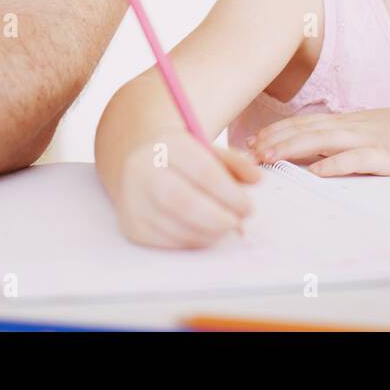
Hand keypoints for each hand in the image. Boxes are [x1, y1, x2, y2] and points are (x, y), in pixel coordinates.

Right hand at [110, 129, 259, 248]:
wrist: (138, 165)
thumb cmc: (182, 161)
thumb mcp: (208, 152)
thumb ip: (236, 164)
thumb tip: (257, 180)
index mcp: (167, 146)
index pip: (202, 171)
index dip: (230, 194)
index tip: (249, 208)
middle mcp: (143, 170)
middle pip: (182, 201)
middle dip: (217, 218)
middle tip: (236, 224)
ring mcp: (133, 200)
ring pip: (175, 226)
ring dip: (208, 233)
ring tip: (222, 227)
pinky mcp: (131, 226)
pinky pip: (166, 242)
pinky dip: (191, 242)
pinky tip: (202, 233)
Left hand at [247, 109, 389, 176]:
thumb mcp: (374, 131)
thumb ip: (346, 140)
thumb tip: (317, 154)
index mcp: (349, 121)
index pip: (303, 122)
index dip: (275, 130)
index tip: (251, 140)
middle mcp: (353, 126)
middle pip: (305, 129)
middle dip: (273, 139)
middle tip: (246, 151)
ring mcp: (369, 138)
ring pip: (321, 140)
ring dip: (291, 148)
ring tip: (266, 158)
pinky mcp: (387, 156)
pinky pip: (355, 160)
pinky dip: (332, 166)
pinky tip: (313, 174)